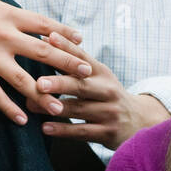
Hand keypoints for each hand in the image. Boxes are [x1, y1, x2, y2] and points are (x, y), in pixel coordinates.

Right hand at [0, 0, 91, 123]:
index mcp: (7, 14)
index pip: (44, 24)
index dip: (65, 33)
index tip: (81, 42)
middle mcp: (2, 35)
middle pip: (43, 52)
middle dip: (67, 64)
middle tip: (86, 74)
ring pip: (23, 78)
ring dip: (44, 94)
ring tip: (60, 108)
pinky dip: (9, 108)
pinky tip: (22, 119)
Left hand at [35, 32, 170, 149]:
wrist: (138, 121)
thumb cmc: (106, 94)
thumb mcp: (96, 76)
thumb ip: (72, 62)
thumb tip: (45, 39)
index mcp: (102, 73)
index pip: (82, 58)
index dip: (66, 47)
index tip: (48, 38)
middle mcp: (108, 90)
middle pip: (81, 85)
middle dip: (59, 83)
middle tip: (38, 83)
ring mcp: (109, 112)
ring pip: (79, 109)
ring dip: (54, 108)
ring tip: (32, 105)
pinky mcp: (108, 132)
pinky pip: (82, 131)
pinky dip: (63, 130)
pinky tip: (45, 127)